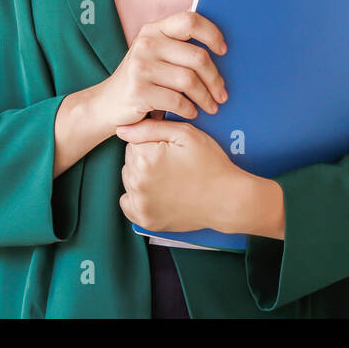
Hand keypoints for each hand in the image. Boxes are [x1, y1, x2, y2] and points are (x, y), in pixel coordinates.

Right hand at [92, 11, 227, 134]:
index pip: (190, 21)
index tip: (223, 51)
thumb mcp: (155, 54)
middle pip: (197, 57)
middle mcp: (146, 43)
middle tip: (222, 94)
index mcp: (154, 29)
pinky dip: (189, 110)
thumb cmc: (141, 79)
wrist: (106, 103)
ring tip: (211, 106)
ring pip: (189, 81)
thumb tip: (220, 49)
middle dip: (215, 78)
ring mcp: (140, 66)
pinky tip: (192, 113)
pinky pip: (177, 101)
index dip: (212, 34)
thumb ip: (178, 46)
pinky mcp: (138, 90)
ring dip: (205, 98)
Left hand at [116, 119, 244, 232]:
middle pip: (130, 160)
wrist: (226, 199)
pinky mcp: (144, 220)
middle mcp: (137, 182)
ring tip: (168, 178)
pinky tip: (157, 193)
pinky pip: (128, 203)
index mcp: (145, 158)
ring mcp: (140, 204)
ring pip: (129, 179)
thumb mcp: (185, 134)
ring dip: (142, 176)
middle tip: (172, 164)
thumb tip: (122, 129)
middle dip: (146, 158)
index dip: (152, 142)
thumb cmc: (210, 164)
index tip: (170, 150)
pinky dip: (138, 197)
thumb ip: (150, 127)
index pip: (133, 142)